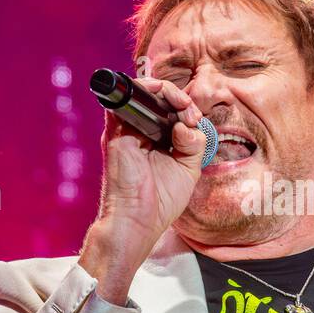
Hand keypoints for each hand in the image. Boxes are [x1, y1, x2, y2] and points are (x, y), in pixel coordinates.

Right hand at [79, 78, 206, 302]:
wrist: (138, 222)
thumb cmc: (160, 202)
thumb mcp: (189, 170)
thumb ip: (194, 144)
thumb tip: (186, 124)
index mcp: (157, 141)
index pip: (171, 112)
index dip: (187, 109)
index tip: (196, 121)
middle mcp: (140, 133)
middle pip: (158, 100)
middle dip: (180, 99)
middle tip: (192, 115)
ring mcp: (127, 131)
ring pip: (144, 94)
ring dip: (167, 92)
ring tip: (183, 107)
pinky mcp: (117, 132)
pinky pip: (127, 99)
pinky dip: (146, 90)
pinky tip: (165, 98)